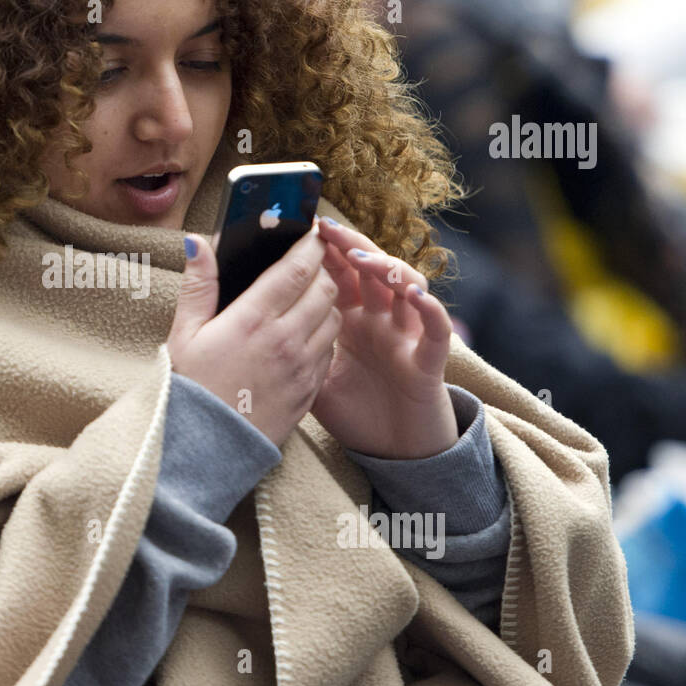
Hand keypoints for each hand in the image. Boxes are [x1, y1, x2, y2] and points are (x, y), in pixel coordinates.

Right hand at [167, 226, 340, 448]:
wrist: (202, 450)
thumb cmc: (188, 388)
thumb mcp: (183, 332)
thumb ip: (198, 284)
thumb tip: (197, 241)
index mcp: (252, 320)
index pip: (297, 269)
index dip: (309, 245)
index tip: (310, 234)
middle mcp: (284, 340)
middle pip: (325, 289)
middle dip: (320, 271)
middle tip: (306, 267)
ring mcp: (301, 368)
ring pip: (334, 319)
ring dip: (324, 304)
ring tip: (304, 302)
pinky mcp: (309, 391)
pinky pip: (329, 352)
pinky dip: (322, 337)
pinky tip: (301, 338)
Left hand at [310, 216, 456, 458]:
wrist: (395, 455)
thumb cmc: (355, 413)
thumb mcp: (311, 380)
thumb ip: (290, 351)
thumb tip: (248, 328)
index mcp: (351, 320)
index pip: (338, 274)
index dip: (325, 252)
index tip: (301, 231)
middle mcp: (380, 321)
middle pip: (370, 270)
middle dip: (351, 247)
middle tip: (328, 229)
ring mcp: (406, 336)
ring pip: (405, 287)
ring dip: (386, 268)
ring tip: (362, 258)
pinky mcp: (429, 361)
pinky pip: (436, 330)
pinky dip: (430, 309)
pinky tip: (414, 295)